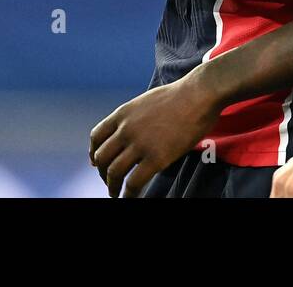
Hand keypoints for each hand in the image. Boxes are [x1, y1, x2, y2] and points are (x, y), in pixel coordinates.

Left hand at [89, 75, 223, 196]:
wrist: (198, 94)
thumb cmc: (179, 96)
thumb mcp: (147, 101)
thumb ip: (134, 116)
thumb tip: (132, 129)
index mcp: (123, 114)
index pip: (96, 137)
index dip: (93, 152)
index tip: (95, 162)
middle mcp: (126, 129)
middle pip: (102, 157)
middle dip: (102, 172)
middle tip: (109, 180)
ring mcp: (140, 144)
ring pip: (114, 172)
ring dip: (112, 186)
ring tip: (116, 193)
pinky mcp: (156, 158)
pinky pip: (134, 182)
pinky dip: (128, 194)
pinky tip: (130, 197)